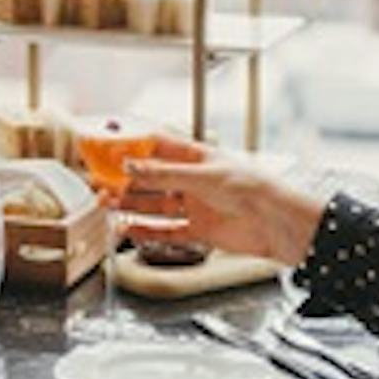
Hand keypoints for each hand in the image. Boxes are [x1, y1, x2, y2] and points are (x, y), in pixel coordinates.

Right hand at [122, 136, 326, 265]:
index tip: (109, 150)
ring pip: (155, 205)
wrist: (276, 223)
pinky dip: (145, 230)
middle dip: (127, 181)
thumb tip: (131, 166)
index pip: (159, 147)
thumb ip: (163, 174)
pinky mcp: (199, 231)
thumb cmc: (252, 188)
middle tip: (102, 183)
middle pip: (153, 179)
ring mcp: (196, 206)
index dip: (134, 148)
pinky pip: (165, 231)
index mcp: (198, 157)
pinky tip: (127, 227)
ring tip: (108, 204)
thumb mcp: (202, 175)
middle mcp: (194, 181)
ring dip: (132, 205)